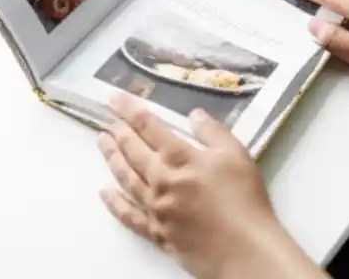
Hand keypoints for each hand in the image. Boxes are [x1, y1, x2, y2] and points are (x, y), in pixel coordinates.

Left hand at [97, 94, 322, 278]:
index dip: (128, 109)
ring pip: (126, 178)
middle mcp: (160, 180)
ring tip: (102, 143)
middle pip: (132, 151)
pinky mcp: (157, 232)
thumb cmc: (244, 202)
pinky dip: (114, 203)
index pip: (147, 126)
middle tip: (107, 121)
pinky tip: (104, 192)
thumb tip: (194, 114)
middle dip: (118, 132)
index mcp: (179, 158)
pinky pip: (129, 215)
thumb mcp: (237, 156)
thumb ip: (214, 132)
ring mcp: (155, 208)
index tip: (114, 98)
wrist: (246, 251)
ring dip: (112, 158)